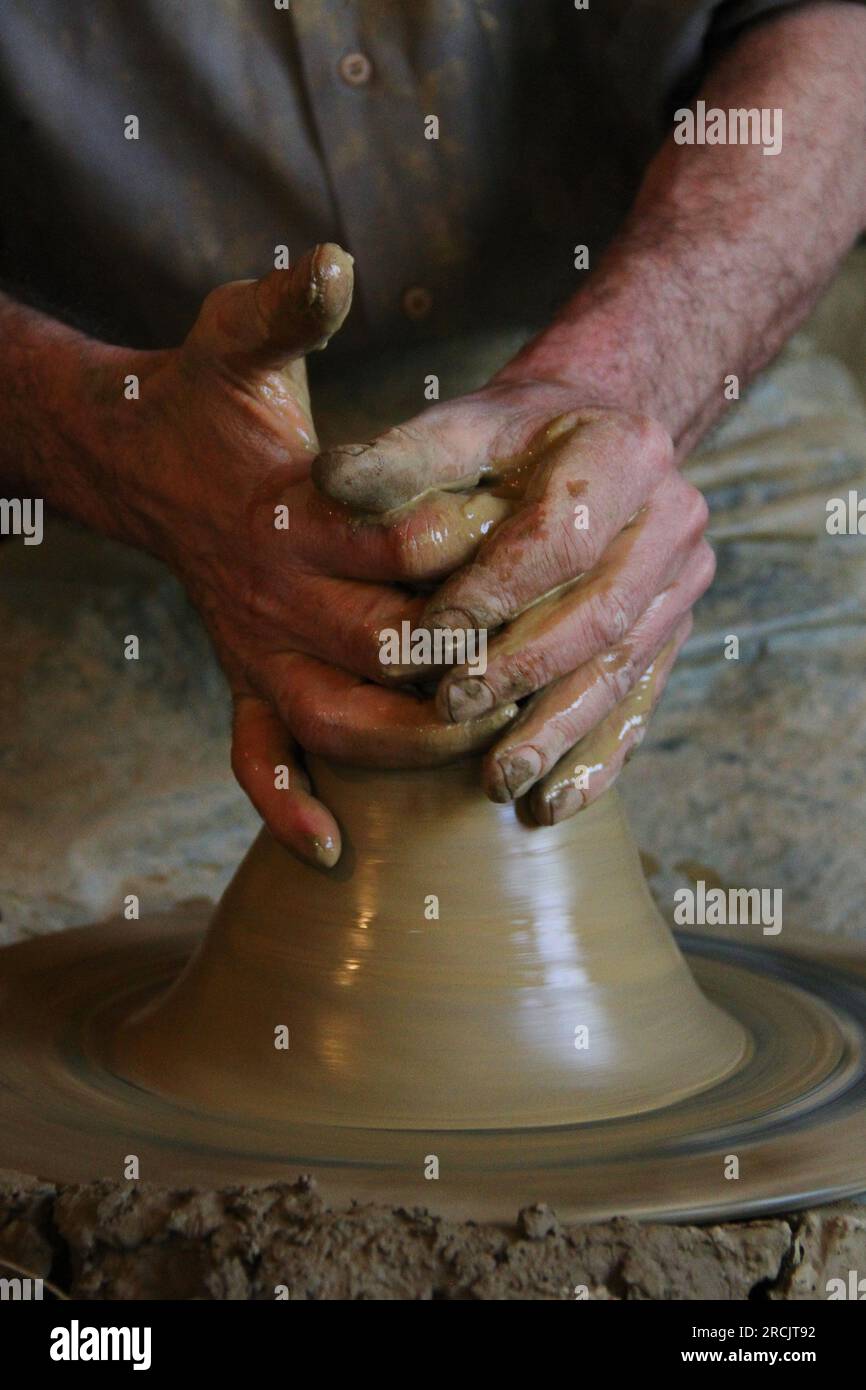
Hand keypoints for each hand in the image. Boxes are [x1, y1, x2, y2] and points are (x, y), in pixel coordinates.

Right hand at [108, 247, 514, 863]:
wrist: (142, 460)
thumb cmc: (206, 397)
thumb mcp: (240, 337)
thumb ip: (289, 307)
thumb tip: (334, 261)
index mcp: (285, 516)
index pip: (395, 548)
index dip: (467, 555)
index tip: (530, 557)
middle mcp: (269, 596)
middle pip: (382, 650)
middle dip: (463, 665)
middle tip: (542, 671)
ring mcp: (254, 650)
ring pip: (337, 722)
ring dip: (412, 744)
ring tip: (483, 751)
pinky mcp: (244, 680)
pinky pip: (254, 760)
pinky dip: (286, 807)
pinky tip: (327, 853)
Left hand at [315, 378, 713, 823]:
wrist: (588, 438)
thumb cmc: (508, 437)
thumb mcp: (458, 426)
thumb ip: (401, 457)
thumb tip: (329, 479)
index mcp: (625, 451)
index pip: (560, 535)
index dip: (498, 588)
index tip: (435, 632)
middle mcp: (673, 516)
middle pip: (601, 612)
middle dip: (524, 671)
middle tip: (453, 711)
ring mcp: (683, 580)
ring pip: (622, 668)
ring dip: (559, 733)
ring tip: (498, 783)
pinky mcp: (677, 629)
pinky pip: (641, 702)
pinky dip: (595, 758)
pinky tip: (552, 805)